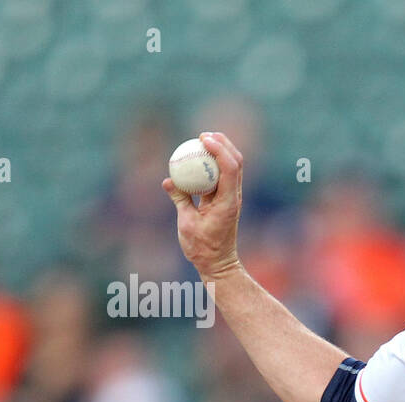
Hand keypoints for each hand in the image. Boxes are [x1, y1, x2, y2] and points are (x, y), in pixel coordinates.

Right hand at [163, 131, 243, 279]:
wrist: (218, 263)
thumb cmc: (202, 248)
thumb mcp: (186, 223)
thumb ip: (179, 199)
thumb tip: (168, 180)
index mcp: (227, 202)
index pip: (229, 169)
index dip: (218, 149)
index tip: (203, 138)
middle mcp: (233, 197)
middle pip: (236, 162)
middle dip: (223, 144)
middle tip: (204, 134)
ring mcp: (231, 198)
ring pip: (231, 168)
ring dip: (220, 151)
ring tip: (203, 140)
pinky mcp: (225, 200)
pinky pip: (221, 176)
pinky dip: (213, 164)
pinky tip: (198, 157)